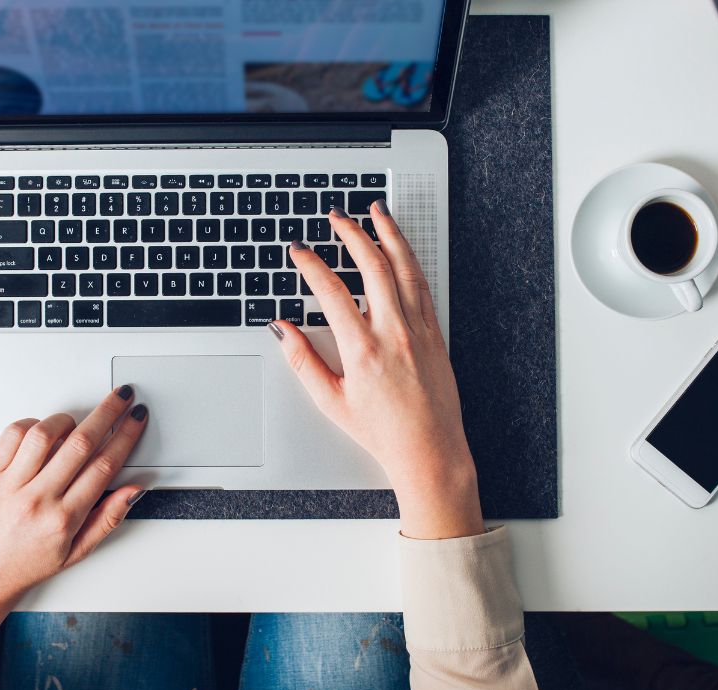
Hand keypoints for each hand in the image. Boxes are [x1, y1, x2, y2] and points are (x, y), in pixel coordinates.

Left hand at [0, 388, 147, 656]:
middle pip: (81, 443)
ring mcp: (11, 485)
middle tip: (120, 397)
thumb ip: (108, 517)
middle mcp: (37, 499)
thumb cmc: (26, 565)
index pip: (104, 466)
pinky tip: (41, 432)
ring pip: (44, 434)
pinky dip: (31, 424)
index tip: (135, 418)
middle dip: (107, 413)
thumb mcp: (78, 551)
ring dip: (66, 420)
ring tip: (76, 422)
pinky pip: (11, 436)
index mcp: (63, 519)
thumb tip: (133, 490)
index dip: (126, 436)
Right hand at [274, 203, 483, 540]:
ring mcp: (418, 329)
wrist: (430, 449)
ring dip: (388, 234)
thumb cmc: (382, 432)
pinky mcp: (435, 332)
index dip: (311, 265)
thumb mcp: (331, 402)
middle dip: (351, 234)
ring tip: (376, 212)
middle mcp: (393, 332)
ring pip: (404, 267)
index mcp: (362, 350)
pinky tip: (401, 247)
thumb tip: (282, 330)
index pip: (331, 291)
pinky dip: (409, 259)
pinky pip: (422, 285)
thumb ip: (303, 361)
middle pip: (372, 266)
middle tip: (336, 217)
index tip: (299, 251)